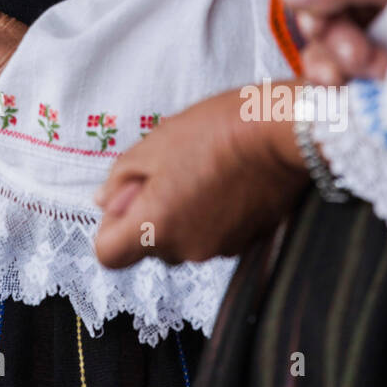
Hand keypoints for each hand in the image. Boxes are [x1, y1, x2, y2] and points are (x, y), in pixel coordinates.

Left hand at [94, 88, 308, 268]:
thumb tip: (105, 200)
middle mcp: (185, 248)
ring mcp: (219, 249)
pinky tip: (223, 179)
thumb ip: (122, 177)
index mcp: (155, 225)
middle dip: (150, 214)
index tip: (125, 198)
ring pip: (182, 239)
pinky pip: (212, 234)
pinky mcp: (246, 242)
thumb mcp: (154, 143)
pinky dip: (211, 214)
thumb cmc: (217, 131)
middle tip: (168, 171)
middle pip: (149, 246)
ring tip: (200, 169)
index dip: (110, 227)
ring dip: (182, 213)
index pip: (109, 255)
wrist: (280, 132)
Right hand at [281, 0, 386, 82]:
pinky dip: (333, 78)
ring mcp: (356, 11)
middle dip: (333, 34)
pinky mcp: (361, 48)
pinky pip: (326, 64)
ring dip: (338, 61)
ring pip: (314, 40)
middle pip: (307, 3)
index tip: (325, 17)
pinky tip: (346, 87)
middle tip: (364, 55)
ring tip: (375, 71)